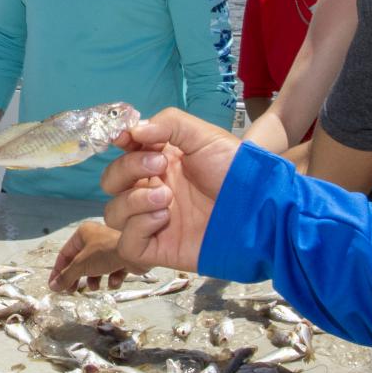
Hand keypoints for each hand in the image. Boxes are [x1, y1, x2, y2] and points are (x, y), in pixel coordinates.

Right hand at [49, 221, 144, 291]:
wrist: (135, 253)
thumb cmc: (104, 254)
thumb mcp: (81, 265)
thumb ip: (66, 276)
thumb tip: (53, 287)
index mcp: (83, 233)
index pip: (65, 254)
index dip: (58, 271)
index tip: (54, 286)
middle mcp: (95, 238)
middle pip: (80, 262)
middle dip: (77, 277)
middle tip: (72, 291)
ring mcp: (109, 248)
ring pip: (96, 267)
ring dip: (95, 279)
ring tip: (95, 287)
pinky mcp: (123, 256)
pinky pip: (112, 269)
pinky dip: (112, 278)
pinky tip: (114, 282)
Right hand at [99, 107, 241, 273]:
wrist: (260, 210)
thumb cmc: (236, 171)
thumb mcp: (204, 136)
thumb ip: (167, 124)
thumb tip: (131, 131)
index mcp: (159, 163)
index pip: (123, 153)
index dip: (119, 145)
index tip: (127, 139)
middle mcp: (152, 189)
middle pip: (111, 182)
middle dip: (127, 170)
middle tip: (160, 167)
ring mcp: (153, 220)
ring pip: (113, 213)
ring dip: (133, 200)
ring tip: (165, 197)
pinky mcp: (159, 248)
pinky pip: (128, 243)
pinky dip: (138, 227)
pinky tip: (163, 217)